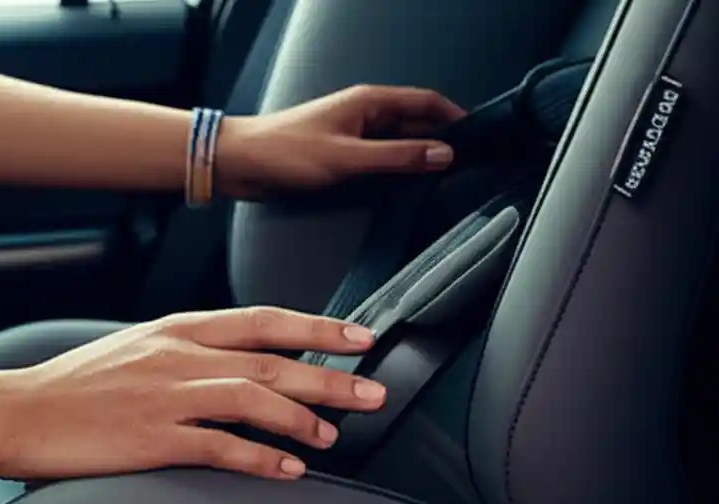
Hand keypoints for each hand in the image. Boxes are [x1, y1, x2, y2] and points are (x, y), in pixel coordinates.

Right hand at [0, 307, 385, 480]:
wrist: (20, 412)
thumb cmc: (76, 385)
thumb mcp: (136, 347)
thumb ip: (187, 349)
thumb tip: (238, 361)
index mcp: (177, 330)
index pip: (262, 320)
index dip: (317, 326)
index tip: (360, 336)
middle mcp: (178, 356)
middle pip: (272, 361)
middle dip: (330, 376)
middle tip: (373, 392)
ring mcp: (166, 396)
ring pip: (254, 399)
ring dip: (302, 418)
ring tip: (333, 435)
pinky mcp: (153, 438)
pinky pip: (221, 447)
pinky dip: (261, 458)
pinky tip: (288, 469)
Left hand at [216, 85, 466, 198]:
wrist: (240, 163)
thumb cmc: (284, 152)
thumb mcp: (348, 157)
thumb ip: (397, 157)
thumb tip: (442, 154)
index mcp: (370, 102)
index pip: (426, 102)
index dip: (455, 117)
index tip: (478, 137)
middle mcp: (365, 114)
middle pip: (416, 124)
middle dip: (441, 141)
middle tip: (467, 165)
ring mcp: (354, 134)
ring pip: (399, 143)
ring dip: (418, 158)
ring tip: (443, 179)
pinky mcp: (342, 154)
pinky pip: (380, 159)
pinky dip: (397, 169)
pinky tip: (406, 187)